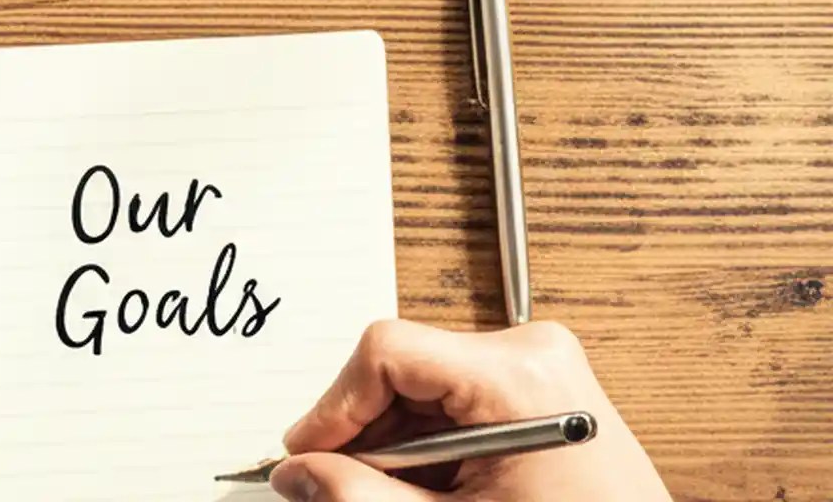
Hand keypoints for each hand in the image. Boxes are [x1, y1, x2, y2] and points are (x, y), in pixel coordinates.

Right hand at [271, 319, 672, 501]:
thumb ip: (363, 495)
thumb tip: (298, 472)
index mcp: (520, 376)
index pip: (388, 351)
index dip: (334, 406)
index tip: (309, 455)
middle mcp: (533, 351)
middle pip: (401, 367)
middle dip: (364, 434)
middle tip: (344, 487)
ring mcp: (540, 363)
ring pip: (421, 385)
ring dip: (395, 444)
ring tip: (410, 496)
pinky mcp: (538, 382)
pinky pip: (452, 397)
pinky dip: (427, 445)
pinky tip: (435, 487)